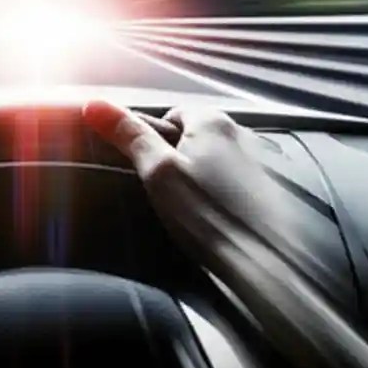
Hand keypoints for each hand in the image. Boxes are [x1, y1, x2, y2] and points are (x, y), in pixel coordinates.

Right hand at [81, 100, 280, 256]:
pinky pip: (238, 183)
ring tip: (195, 212)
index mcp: (213, 121)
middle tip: (168, 195)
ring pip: (218, 161)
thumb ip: (128, 136)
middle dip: (180, 160)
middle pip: (197, 137)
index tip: (148, 169)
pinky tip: (219, 219)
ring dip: (204, 179)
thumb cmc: (210, 216)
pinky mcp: (274, 190)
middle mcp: (243, 132)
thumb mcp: (158, 174)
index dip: (154, 140)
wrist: (266, 262)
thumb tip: (93, 104)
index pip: (173, 114)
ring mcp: (263, 161)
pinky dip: (225, 195)